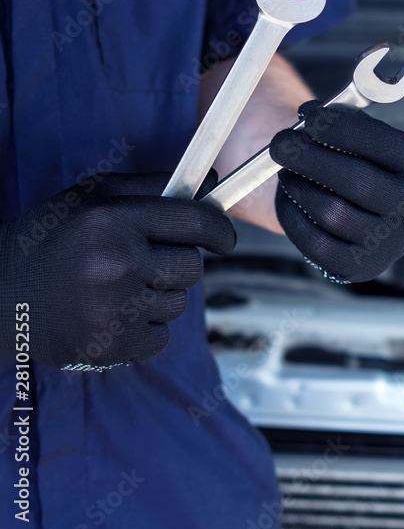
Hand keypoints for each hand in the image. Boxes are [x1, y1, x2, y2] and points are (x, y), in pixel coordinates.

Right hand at [0, 172, 235, 368]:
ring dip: (157, 297)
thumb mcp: (93, 197)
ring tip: (115, 289)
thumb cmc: (53, 238)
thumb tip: (209, 181)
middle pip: (191, 267)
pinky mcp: (110, 347)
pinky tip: (110, 315)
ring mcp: (113, 310)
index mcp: (112, 219)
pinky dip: (143, 329)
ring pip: (178, 304)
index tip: (224, 240)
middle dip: (176, 264)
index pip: (195, 222)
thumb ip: (153, 186)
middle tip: (143, 263)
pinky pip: (160, 337)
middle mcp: (115, 263)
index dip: (219, 231)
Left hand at [271, 100, 403, 282]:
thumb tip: (309, 117)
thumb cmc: (361, 166)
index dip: (340, 129)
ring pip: (332, 212)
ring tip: (286, 171)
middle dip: (310, 157)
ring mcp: (391, 244)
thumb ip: (343, 124)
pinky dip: (293, 217)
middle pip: (357, 181)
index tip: (307, 117)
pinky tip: (289, 199)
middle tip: (280, 143)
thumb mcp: (364, 140)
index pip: (383, 145)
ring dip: (299, 186)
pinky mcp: (362, 267)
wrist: (367, 216)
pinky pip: (315, 243)